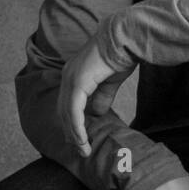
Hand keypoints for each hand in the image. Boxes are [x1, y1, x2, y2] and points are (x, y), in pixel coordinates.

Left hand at [58, 34, 134, 155]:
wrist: (125, 39)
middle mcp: (67, 77)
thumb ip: (102, 97)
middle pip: (64, 112)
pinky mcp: (78, 83)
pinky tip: (82, 139)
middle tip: (80, 150)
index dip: (72, 123)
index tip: (79, 140)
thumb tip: (97, 113)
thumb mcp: (110, 81)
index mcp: (74, 75)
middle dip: (71, 133)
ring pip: (67, 114)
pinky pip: (74, 111)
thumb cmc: (121, 56)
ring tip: (82, 150)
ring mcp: (71, 79)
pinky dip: (77, 127)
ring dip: (74, 134)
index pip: (68, 105)